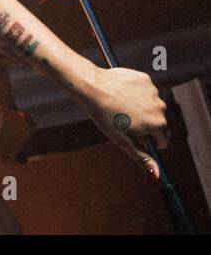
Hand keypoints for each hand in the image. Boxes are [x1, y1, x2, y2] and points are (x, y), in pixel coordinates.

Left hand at [77, 65, 169, 180]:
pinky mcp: (145, 79)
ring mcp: (154, 92)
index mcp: (158, 124)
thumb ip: (141, 157)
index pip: (163, 141)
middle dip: (146, 125)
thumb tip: (157, 175)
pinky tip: (120, 92)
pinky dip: (135, 93)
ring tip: (120, 106)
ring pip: (151, 106)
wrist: (91, 86)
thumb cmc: (104, 115)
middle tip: (123, 121)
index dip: (149, 142)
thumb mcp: (122, 140)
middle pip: (158, 123)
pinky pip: (144, 90)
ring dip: (141, 108)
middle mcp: (161, 108)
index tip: (134, 137)